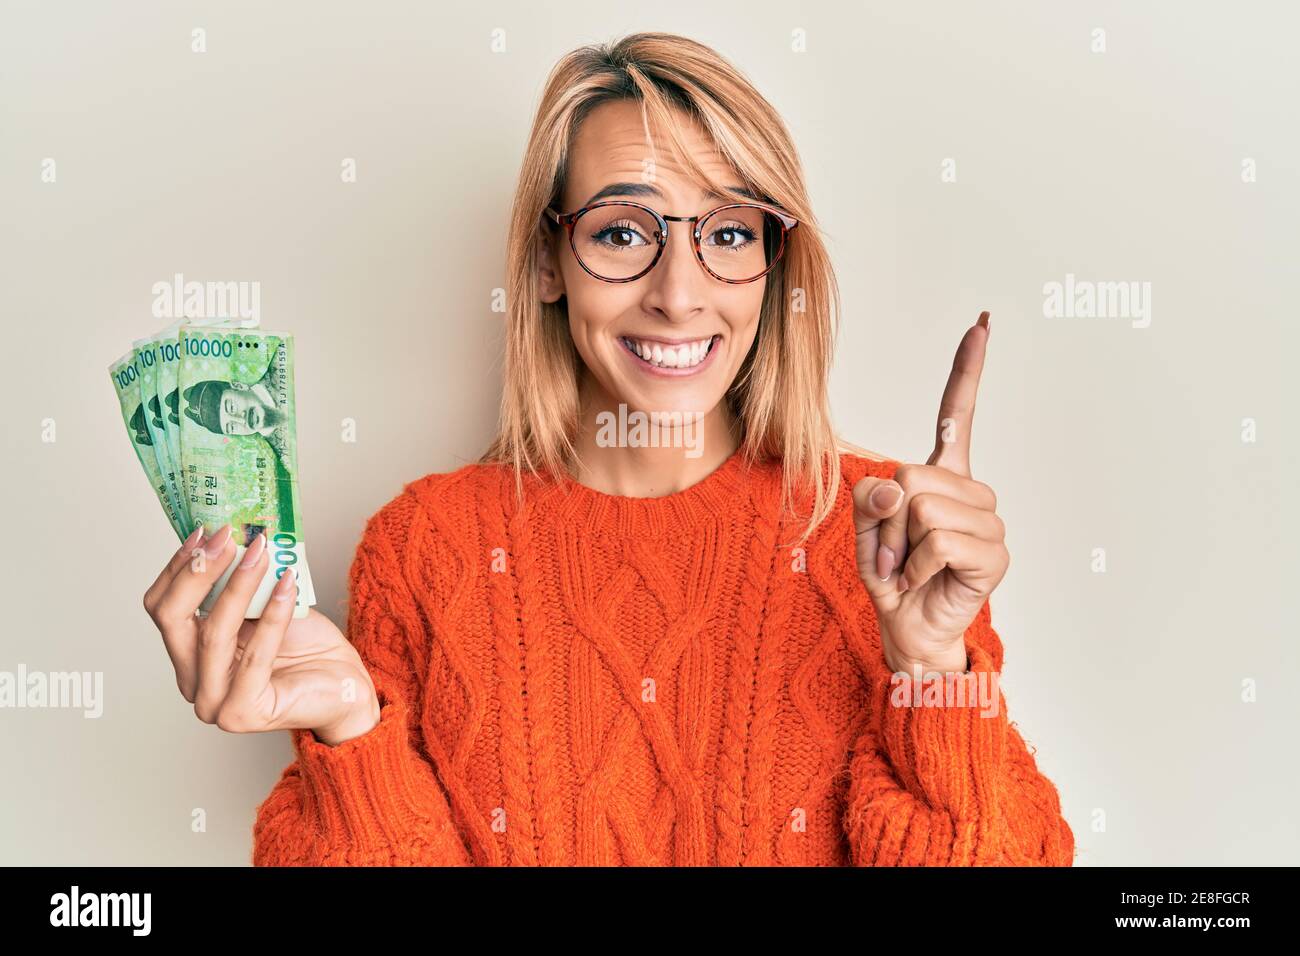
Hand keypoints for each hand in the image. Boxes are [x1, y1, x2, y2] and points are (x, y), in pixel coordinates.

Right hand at [143, 523, 379, 746]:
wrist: (343, 685)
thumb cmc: (304, 648)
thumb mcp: (262, 606)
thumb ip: (238, 584)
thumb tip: (230, 535)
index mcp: (188, 656)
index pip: (163, 607)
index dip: (179, 566)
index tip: (205, 531)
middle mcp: (193, 682)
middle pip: (172, 619)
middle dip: (200, 570)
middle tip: (230, 537)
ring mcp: (214, 703)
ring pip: (213, 634)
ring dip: (239, 585)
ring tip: (263, 553)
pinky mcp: (244, 713)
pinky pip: (256, 655)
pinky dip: (273, 615)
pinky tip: (286, 584)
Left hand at [852, 311, 1009, 673]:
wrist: (907, 630)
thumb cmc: (890, 576)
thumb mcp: (863, 527)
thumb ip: (869, 496)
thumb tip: (898, 486)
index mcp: (942, 476)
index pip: (958, 415)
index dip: (967, 370)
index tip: (981, 324)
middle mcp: (972, 493)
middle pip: (912, 475)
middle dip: (885, 519)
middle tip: (891, 552)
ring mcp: (988, 522)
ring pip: (923, 508)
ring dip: (898, 546)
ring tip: (906, 568)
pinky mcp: (995, 554)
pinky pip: (938, 541)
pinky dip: (914, 566)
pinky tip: (921, 581)